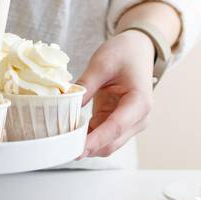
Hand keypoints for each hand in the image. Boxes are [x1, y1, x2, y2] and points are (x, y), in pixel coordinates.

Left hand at [75, 30, 155, 158]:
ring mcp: (132, 123)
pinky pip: (104, 136)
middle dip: (88, 148)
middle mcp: (140, 118)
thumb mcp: (101, 63)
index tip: (76, 150)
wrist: (137, 49)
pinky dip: (89, 137)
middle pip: (112, 143)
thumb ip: (86, 84)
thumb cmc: (124, 53)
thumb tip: (66, 104)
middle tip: (60, 148)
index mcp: (140, 102)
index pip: (115, 127)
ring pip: (108, 144)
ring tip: (63, 140)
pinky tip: (71, 132)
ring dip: (87, 145)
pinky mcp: (121, 123)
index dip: (94, 141)